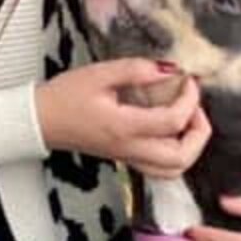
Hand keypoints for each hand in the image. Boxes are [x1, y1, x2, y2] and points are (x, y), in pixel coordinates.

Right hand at [35, 59, 211, 179]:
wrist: (41, 121)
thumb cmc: (65, 96)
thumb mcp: (99, 73)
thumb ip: (136, 70)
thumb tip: (169, 69)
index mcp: (123, 127)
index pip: (172, 122)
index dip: (190, 100)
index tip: (188, 81)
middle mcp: (129, 148)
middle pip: (180, 158)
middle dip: (199, 132)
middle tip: (194, 107)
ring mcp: (128, 157)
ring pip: (173, 170)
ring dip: (190, 147)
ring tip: (187, 121)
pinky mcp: (126, 158)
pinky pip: (160, 169)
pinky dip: (177, 155)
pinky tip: (172, 131)